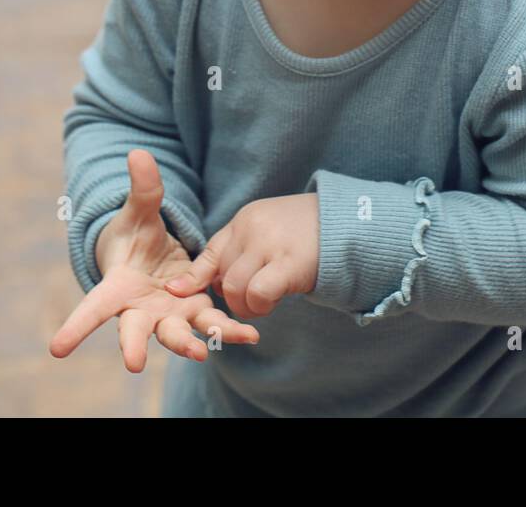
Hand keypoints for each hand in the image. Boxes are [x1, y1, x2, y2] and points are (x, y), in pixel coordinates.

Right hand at [49, 149, 259, 371]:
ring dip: (192, 343)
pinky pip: (212, 324)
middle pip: (136, 330)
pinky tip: (249, 335)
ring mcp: (170, 313)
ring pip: (179, 333)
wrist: (155, 257)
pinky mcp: (197, 310)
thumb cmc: (135, 237)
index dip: (75, 327)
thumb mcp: (137, 213)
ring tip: (206, 352)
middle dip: (135, 345)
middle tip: (134, 362)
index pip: (93, 308)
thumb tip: (139, 153)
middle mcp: (141, 309)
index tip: (57, 348)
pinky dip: (229, 330)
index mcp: (118, 288)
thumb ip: (142, 189)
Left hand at [164, 193, 319, 318]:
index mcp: (245, 219)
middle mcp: (253, 228)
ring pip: (233, 287)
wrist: (349, 222)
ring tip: (264, 302)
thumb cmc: (307, 233)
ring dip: (245, 305)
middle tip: (254, 298)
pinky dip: (260, 306)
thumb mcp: (269, 231)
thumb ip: (240, 251)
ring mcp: (270, 244)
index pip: (210, 252)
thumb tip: (205, 285)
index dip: (194, 277)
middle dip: (232, 296)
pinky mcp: (289, 263)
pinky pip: (258, 293)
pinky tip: (273, 302)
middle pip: (222, 275)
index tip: (176, 292)